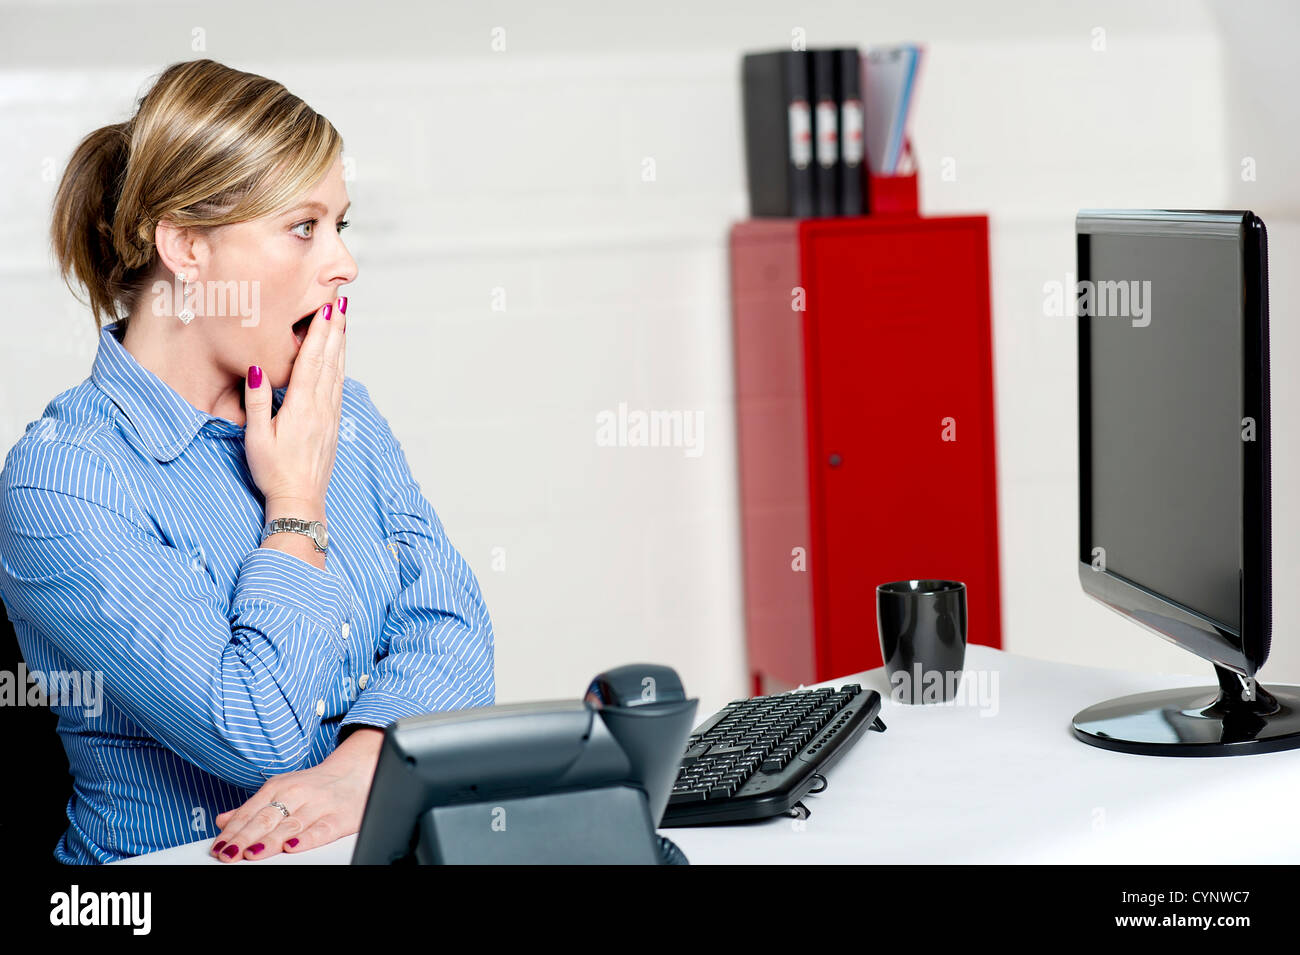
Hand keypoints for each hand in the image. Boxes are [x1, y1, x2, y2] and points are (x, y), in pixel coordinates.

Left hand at [208, 727, 382, 861]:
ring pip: (290, 826)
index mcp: (279, 786)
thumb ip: (253, 807)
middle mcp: (297, 794)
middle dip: (245, 838)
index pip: (250, 811)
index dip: (233, 831)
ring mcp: (318, 805)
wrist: (357, 772)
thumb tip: (222, 820)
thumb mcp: (281, 789)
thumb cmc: (315, 786)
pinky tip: (291, 848)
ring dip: (269, 841)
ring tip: (251, 854)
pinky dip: (306, 839)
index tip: (218, 848)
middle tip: (229, 855)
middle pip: (266, 819)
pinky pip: (321, 830)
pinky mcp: (339, 818)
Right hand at [244, 297, 347, 515]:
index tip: (327, 309)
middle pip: (330, 361)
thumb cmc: (274, 471)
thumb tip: (257, 368)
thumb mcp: (256, 437)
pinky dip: (340, 367)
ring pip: (338, 372)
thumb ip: (256, 401)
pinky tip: (339, 359)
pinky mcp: (333, 425)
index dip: (320, 333)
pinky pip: (339, 387)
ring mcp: (331, 416)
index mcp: (302, 407)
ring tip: (342, 322)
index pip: (313, 361)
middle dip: (335, 330)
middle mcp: (322, 408)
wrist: (301, 501)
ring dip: (340, 345)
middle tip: (340, 303)